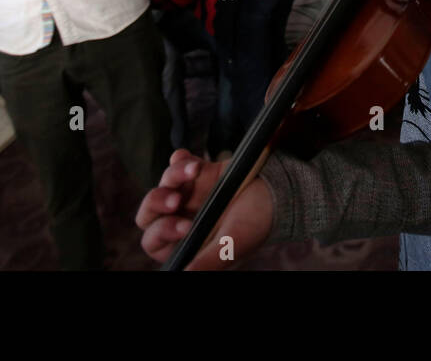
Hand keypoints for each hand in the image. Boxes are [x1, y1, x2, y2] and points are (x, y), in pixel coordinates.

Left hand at [136, 149, 272, 268]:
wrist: (281, 189)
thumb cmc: (260, 222)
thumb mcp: (233, 244)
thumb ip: (207, 260)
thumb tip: (184, 273)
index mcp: (188, 243)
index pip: (154, 242)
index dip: (162, 232)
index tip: (186, 225)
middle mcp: (184, 219)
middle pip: (148, 214)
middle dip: (156, 203)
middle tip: (176, 199)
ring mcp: (190, 195)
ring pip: (163, 185)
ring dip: (172, 176)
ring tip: (194, 169)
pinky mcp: (201, 173)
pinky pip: (177, 163)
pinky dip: (178, 159)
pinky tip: (187, 158)